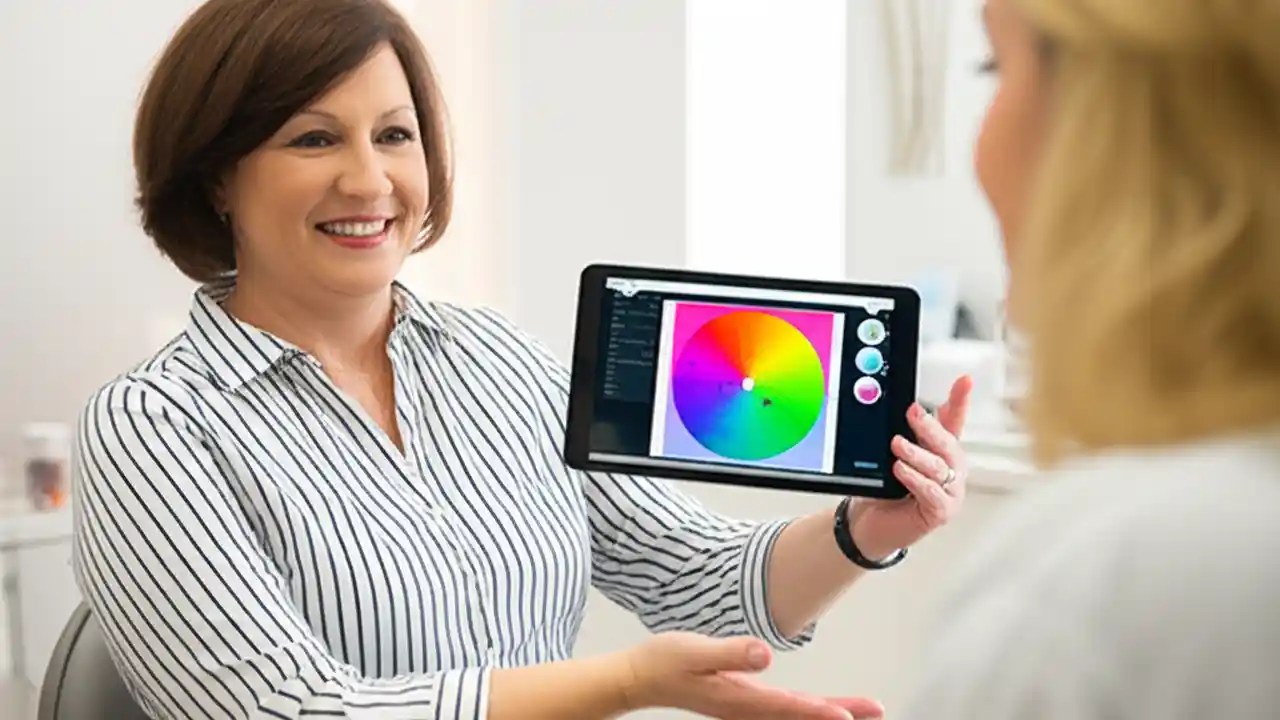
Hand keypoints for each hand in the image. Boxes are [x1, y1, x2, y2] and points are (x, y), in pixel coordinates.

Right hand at [622, 632, 883, 719]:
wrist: (639, 677)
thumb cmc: (663, 662)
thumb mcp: (693, 651)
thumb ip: (729, 652)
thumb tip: (765, 656)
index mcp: (736, 697)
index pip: (785, 706)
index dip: (817, 711)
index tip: (847, 716)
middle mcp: (745, 708)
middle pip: (799, 714)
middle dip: (839, 713)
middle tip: (875, 710)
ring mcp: (743, 708)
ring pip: (794, 714)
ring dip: (828, 712)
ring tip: (862, 711)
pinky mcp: (741, 702)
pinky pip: (783, 711)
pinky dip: (806, 711)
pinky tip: (820, 709)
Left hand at [850, 375, 972, 558]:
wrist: (874, 524)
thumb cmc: (886, 489)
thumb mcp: (894, 456)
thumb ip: (904, 434)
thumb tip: (906, 408)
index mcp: (942, 452)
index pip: (954, 421)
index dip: (960, 400)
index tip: (965, 380)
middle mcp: (951, 470)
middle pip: (947, 443)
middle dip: (930, 427)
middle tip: (912, 413)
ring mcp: (951, 492)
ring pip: (938, 467)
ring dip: (916, 454)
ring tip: (897, 445)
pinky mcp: (941, 512)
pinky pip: (932, 492)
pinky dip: (915, 479)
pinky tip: (900, 470)